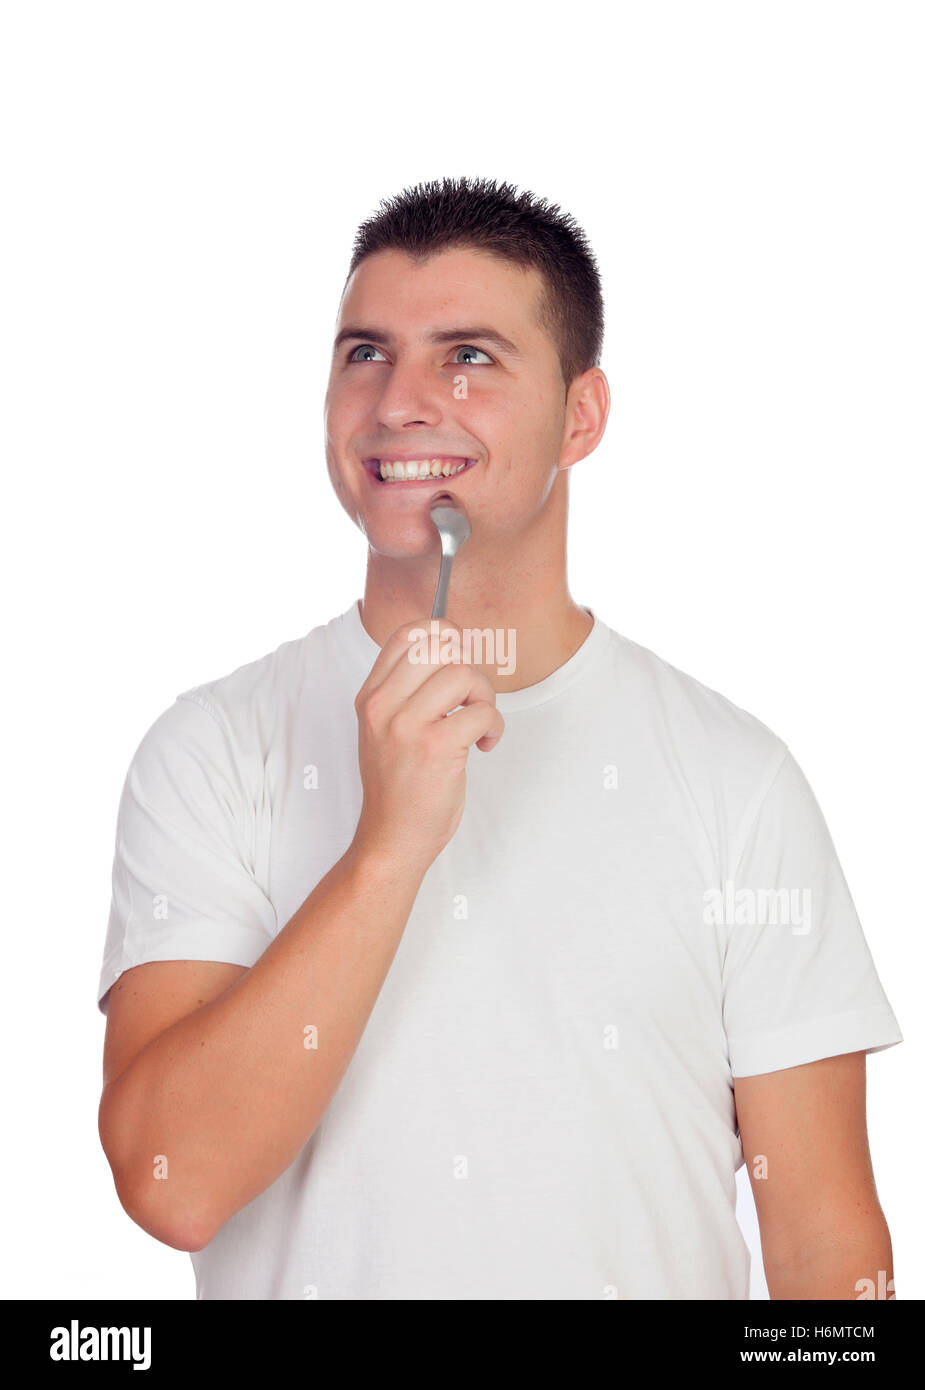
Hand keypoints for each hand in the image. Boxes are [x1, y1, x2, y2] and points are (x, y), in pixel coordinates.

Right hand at [351, 618, 504, 874]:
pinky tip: (483, 745)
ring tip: (480, 726)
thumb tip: (454, 648)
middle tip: (472, 700)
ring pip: (464, 674)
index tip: (461, 659)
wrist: (392, 839)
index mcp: (370, 697)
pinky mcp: (435, 747)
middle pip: (440, 645)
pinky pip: (481, 712)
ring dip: (485, 699)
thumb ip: (408, 691)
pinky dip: (494, 728)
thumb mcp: (386, 730)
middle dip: (470, 668)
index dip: (445, 636)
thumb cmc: (399, 786)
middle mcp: (382, 706)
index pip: (408, 634)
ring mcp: (406, 726)